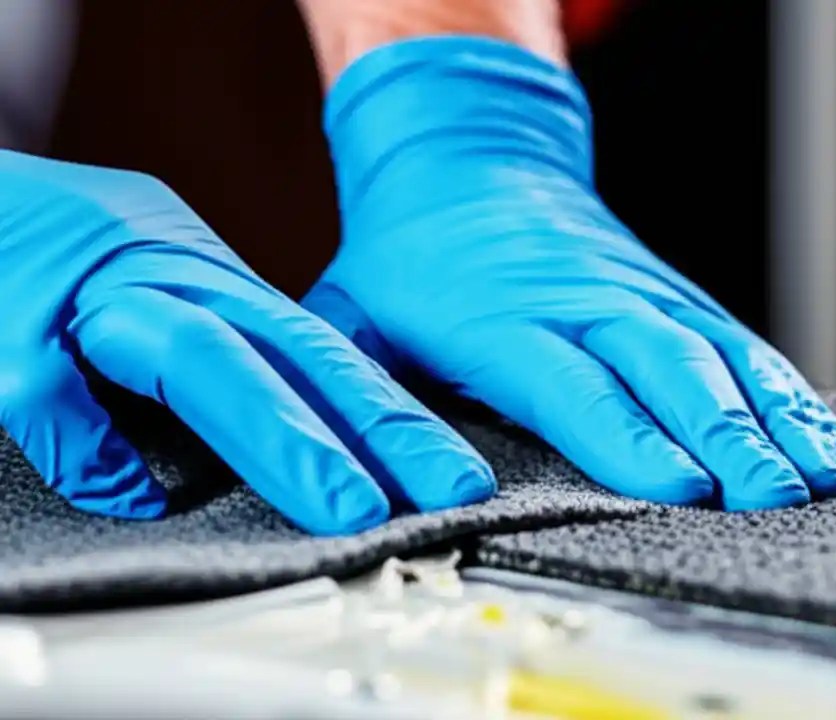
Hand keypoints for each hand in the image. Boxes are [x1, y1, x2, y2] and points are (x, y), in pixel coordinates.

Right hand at [0, 151, 494, 533]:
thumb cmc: (48, 246)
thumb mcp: (156, 283)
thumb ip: (220, 347)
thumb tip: (298, 422)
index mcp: (208, 279)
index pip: (320, 350)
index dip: (391, 413)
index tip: (455, 473)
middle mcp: (166, 279)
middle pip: (289, 350)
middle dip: (375, 426)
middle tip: (443, 491)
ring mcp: (89, 300)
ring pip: (202, 361)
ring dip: (282, 438)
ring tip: (348, 507)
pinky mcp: (6, 330)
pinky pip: (58, 395)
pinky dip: (97, 450)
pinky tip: (133, 498)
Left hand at [304, 38, 835, 509]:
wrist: (471, 155)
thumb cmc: (410, 258)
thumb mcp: (352, 319)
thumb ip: (357, 401)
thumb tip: (368, 493)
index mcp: (508, 320)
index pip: (576, 386)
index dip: (629, 437)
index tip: (680, 486)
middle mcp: (591, 306)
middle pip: (670, 371)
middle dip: (727, 435)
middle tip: (772, 495)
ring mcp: (645, 298)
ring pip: (722, 359)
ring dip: (775, 419)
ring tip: (819, 476)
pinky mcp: (678, 299)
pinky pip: (744, 346)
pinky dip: (790, 395)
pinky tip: (825, 441)